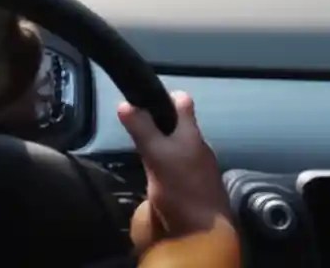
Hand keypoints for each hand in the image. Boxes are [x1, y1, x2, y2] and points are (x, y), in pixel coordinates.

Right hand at [117, 91, 232, 252]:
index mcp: (192, 133)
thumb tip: (125, 104)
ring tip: (143, 155)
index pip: (183, 101)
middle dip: (160, 126)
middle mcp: (199, 146)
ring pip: (179, 148)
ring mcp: (201, 168)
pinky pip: (180, 169)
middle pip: (180, 126)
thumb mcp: (156, 155)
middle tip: (138, 131)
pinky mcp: (198, 187)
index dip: (165, 97)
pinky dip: (168, 168)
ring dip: (163, 148)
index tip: (145, 101)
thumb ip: (142, 129)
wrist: (204, 233)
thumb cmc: (181, 188)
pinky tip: (157, 178)